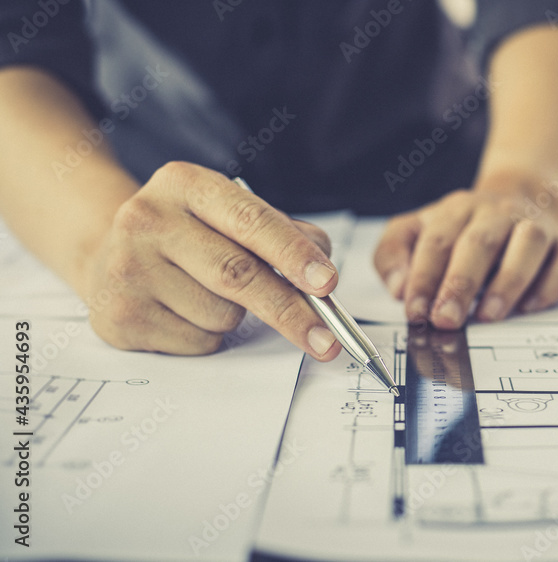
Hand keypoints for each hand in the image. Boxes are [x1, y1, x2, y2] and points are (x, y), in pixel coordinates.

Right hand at [82, 161, 342, 358]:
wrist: (109, 253)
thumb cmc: (189, 235)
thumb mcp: (230, 214)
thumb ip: (283, 234)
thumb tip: (322, 275)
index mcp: (183, 184)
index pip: (249, 220)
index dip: (293, 255)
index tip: (327, 284)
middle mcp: (147, 219)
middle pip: (238, 274)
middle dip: (291, 310)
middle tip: (326, 337)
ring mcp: (126, 269)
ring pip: (221, 314)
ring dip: (240, 318)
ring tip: (212, 294)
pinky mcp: (119, 316)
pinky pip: (198, 342)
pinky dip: (211, 337)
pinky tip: (186, 313)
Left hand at [373, 178, 557, 328]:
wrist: (523, 195)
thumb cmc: (462, 227)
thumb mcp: (417, 230)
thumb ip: (394, 254)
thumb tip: (397, 289)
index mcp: (457, 210)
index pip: (437, 241)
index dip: (423, 278)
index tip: (415, 312)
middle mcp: (498, 213)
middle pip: (479, 242)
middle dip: (460, 284)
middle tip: (446, 320)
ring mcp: (535, 227)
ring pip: (528, 244)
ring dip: (508, 281)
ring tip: (488, 316)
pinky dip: (551, 285)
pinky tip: (529, 307)